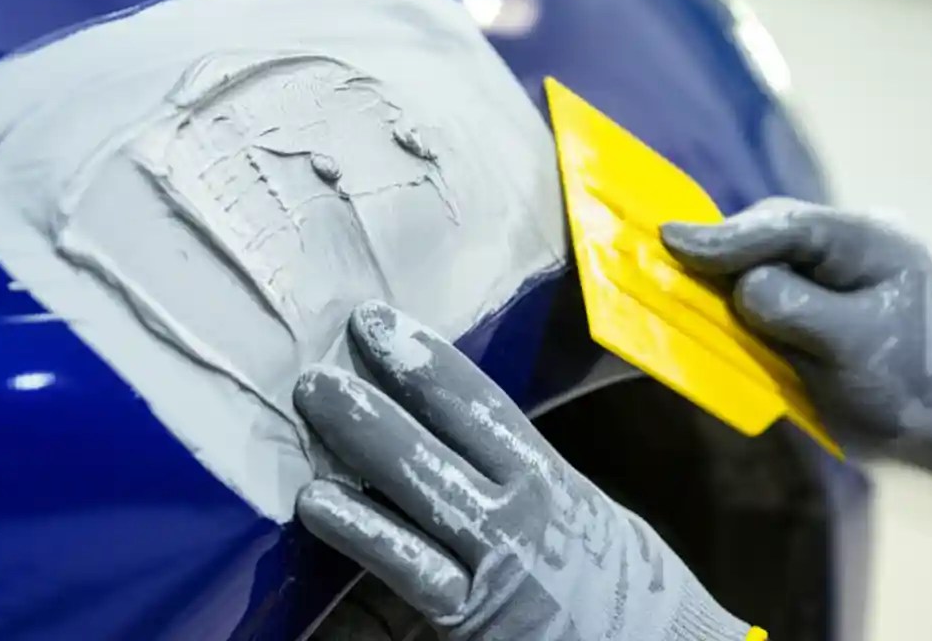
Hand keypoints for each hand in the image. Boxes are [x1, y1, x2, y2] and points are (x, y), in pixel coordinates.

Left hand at [294, 302, 755, 640]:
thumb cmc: (618, 583)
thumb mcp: (580, 509)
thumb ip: (518, 472)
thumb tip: (451, 427)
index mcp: (548, 475)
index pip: (477, 401)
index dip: (422, 358)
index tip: (375, 321)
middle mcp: (521, 508)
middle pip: (440, 433)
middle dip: (378, 389)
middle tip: (321, 360)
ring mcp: (495, 561)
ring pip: (418, 488)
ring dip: (360, 439)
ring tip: (313, 401)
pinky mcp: (472, 616)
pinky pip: (408, 568)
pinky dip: (360, 531)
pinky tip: (318, 501)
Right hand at [661, 198, 931, 492]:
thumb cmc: (907, 393)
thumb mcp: (853, 352)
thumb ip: (796, 310)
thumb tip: (741, 286)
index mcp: (875, 243)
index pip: (793, 227)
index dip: (730, 235)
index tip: (672, 240)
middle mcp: (850, 239)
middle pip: (768, 231)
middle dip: (720, 250)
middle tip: (662, 261)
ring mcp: (830, 261)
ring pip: (758, 252)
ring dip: (719, 270)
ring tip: (672, 278)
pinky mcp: (811, 288)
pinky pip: (761, 277)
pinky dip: (728, 290)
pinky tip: (697, 297)